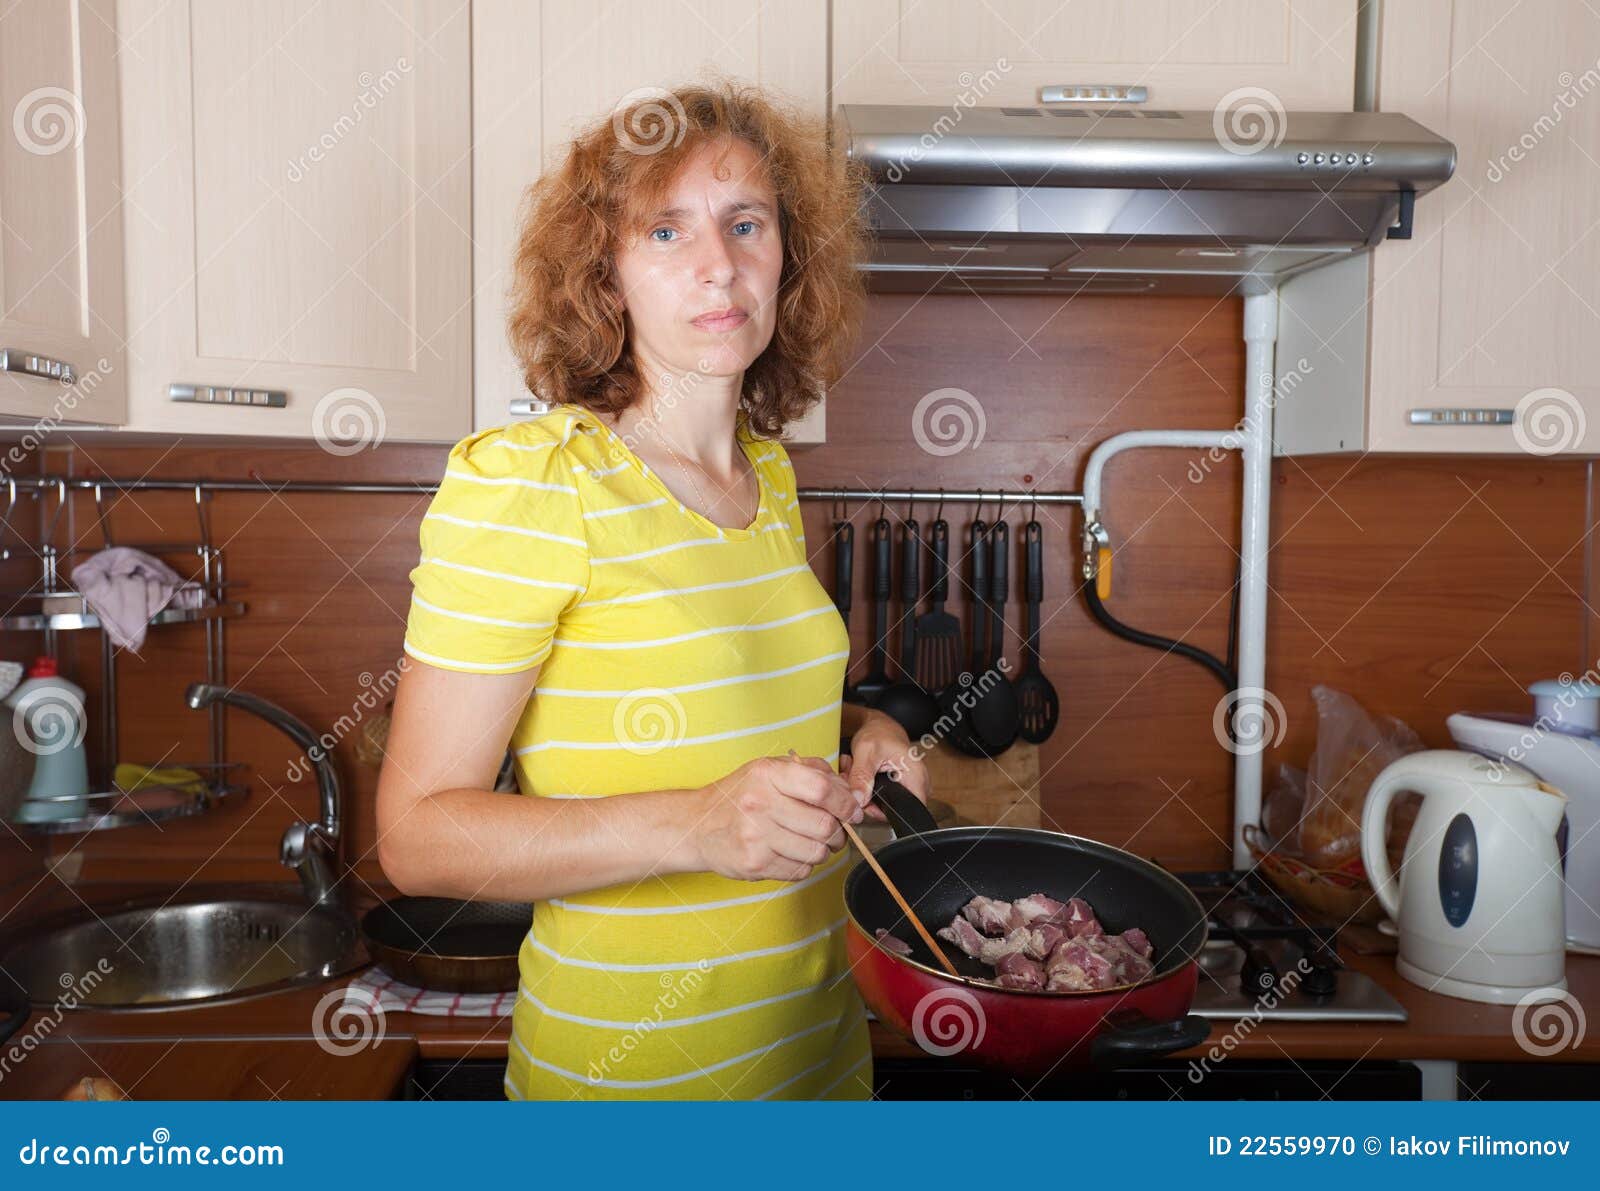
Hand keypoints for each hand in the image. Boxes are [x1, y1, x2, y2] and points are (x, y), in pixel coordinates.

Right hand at [692, 755, 864, 881]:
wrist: (696, 826)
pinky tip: (792, 852)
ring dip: (823, 850)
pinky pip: (800, 871)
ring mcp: (756, 837)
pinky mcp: (755, 864)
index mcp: (768, 775)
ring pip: (816, 852)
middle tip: (835, 830)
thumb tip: (849, 792)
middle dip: (839, 832)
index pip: (821, 789)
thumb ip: (811, 772)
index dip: (845, 803)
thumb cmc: (739, 795)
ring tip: (811, 841)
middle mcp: (761, 804)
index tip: (852, 810)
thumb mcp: (769, 770)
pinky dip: (804, 864)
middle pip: (824, 825)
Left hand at [840, 711, 930, 821]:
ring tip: (856, 775)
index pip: (906, 811)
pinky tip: (860, 777)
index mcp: (915, 776)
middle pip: (893, 809)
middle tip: (855, 782)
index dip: (882, 813)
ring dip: (866, 794)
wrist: (879, 725)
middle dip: (869, 800)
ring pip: (885, 804)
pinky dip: (868, 790)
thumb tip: (858, 800)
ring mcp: (909, 786)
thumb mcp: (866, 752)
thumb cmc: (878, 733)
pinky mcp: (900, 786)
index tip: (864, 802)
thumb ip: (861, 777)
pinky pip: (884, 797)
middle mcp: (917, 784)